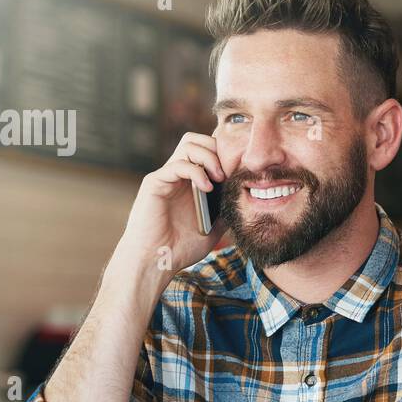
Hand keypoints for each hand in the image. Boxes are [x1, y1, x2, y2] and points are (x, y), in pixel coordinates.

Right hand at [118, 132, 229, 277]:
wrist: (155, 262)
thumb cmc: (180, 249)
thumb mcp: (213, 229)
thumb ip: (225, 210)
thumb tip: (246, 198)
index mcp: (190, 182)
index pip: (208, 150)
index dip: (225, 154)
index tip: (239, 171)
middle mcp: (177, 175)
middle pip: (198, 140)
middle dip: (217, 149)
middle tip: (229, 171)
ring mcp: (166, 176)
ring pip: (188, 144)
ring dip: (209, 157)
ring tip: (220, 177)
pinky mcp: (155, 182)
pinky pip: (178, 164)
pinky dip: (196, 171)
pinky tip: (207, 188)